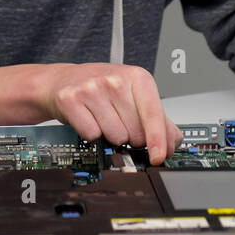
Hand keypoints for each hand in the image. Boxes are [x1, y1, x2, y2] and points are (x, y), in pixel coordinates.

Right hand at [42, 63, 180, 164]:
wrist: (63, 80)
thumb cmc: (101, 89)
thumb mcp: (133, 96)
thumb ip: (158, 120)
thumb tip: (171, 144)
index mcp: (137, 77)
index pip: (153, 113)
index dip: (158, 139)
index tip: (160, 156)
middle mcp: (115, 79)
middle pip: (135, 132)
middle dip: (131, 136)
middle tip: (120, 122)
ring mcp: (91, 88)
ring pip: (114, 137)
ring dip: (110, 136)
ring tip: (103, 119)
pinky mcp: (71, 100)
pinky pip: (92, 136)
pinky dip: (92, 135)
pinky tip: (88, 119)